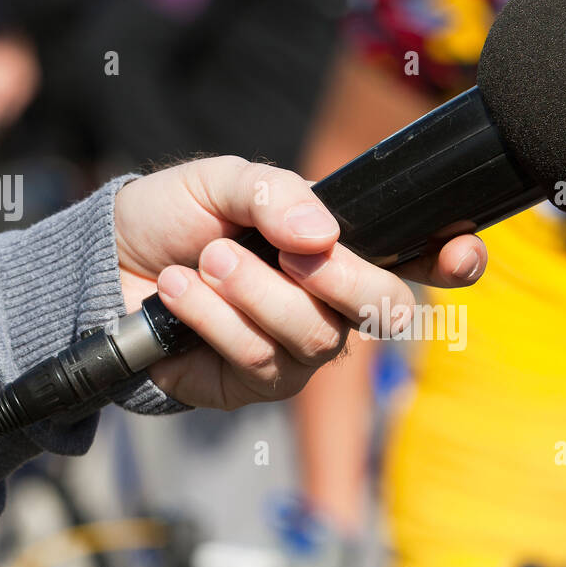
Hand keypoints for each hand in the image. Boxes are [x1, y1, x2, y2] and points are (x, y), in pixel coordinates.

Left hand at [113, 156, 486, 409]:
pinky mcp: (256, 385)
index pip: (417, 259)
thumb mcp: (223, 182)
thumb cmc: (174, 218)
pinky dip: (215, 319)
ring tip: (206, 263)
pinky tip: (179, 294)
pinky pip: (259, 360)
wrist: (104, 264)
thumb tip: (322, 234)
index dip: (453, 260)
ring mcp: (300, 349)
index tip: (461, 254)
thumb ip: (276, 194)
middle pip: (385, 310)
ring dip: (256, 293)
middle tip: (288, 250)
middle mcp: (333, 302)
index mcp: (341, 247)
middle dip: (340, 278)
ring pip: (316, 337)